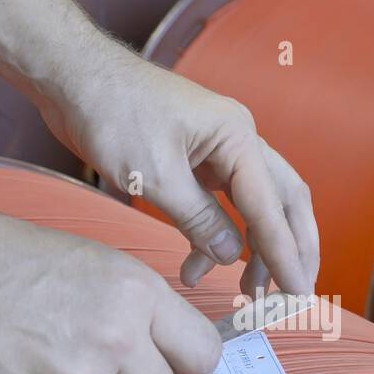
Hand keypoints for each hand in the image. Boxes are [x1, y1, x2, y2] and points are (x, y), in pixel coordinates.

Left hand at [35, 47, 319, 296]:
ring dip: (254, 250)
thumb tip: (232, 254)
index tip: (300, 294)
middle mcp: (238, 142)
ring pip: (255, 208)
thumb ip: (198, 218)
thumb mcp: (155, 175)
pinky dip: (215, 238)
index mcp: (237, 138)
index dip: (287, 255)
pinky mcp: (196, 163)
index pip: (272, 207)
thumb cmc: (112, 112)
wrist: (73, 79)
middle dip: (291, 250)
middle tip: (295, 294)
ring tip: (247, 292)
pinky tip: (195, 266)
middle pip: (283, 203)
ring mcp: (219, 152)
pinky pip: (221, 207)